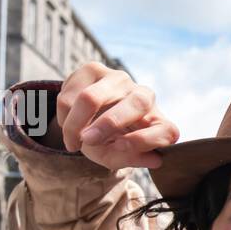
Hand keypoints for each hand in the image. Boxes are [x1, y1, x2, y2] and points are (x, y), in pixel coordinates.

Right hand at [55, 62, 179, 169]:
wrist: (88, 117)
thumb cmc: (108, 140)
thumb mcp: (116, 155)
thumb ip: (130, 158)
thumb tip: (155, 160)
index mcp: (158, 122)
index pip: (166, 130)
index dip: (145, 140)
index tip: (120, 147)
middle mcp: (145, 95)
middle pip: (137, 103)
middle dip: (107, 124)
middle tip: (86, 141)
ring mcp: (121, 79)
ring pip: (91, 97)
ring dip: (74, 124)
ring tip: (72, 141)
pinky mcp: (93, 69)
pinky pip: (71, 93)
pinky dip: (64, 114)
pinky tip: (69, 122)